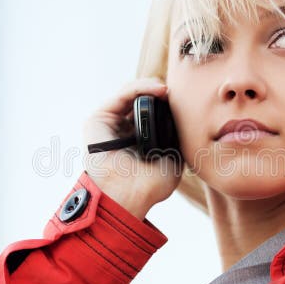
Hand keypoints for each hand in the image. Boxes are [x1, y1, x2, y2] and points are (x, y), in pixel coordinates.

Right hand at [82, 77, 182, 218]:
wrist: (129, 195)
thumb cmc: (150, 186)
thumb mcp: (172, 159)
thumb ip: (175, 138)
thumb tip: (183, 118)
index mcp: (139, 141)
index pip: (153, 114)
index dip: (168, 106)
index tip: (186, 102)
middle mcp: (123, 131)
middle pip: (142, 102)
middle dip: (160, 95)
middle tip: (177, 94)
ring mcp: (110, 125)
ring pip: (132, 95)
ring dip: (152, 88)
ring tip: (168, 91)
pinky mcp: (98, 119)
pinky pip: (122, 95)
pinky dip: (140, 88)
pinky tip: (158, 90)